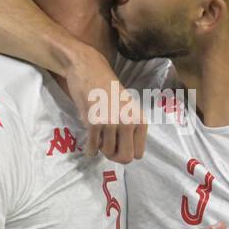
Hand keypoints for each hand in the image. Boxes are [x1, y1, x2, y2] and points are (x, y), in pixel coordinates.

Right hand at [66, 48, 147, 163]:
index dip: (126, 153)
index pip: (138, 154)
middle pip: (125, 158)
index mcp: (140, 120)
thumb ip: (130, 129)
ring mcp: (112, 122)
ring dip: (100, 147)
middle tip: (106, 147)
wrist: (89, 70)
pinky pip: (93, 146)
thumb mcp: (128, 108)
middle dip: (114, 156)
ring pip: (107, 152)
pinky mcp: (95, 121)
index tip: (118, 146)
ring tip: (97, 135)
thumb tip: (125, 155)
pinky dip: (89, 149)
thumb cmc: (108, 90)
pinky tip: (88, 145)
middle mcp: (129, 122)